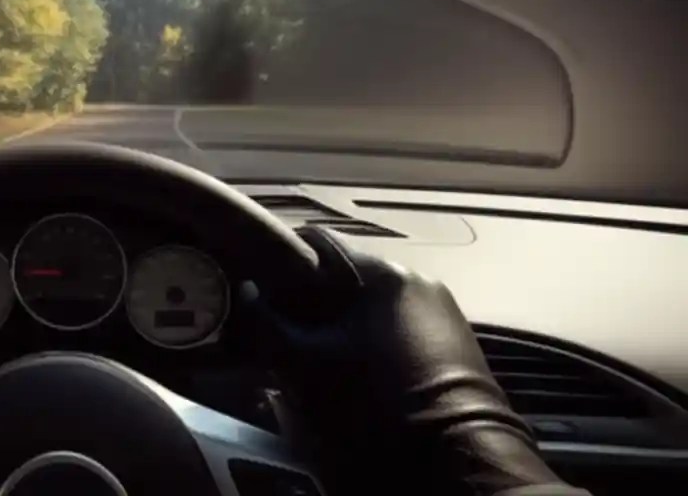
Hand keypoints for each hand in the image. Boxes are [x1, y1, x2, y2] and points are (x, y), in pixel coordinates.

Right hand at [243, 226, 586, 495]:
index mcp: (380, 272)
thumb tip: (244, 293)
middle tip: (286, 336)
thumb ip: (268, 325)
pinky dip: (375, 343)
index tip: (257, 289)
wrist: (456, 458)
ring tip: (323, 362)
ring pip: (371, 303)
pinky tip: (363, 376)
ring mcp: (442, 309)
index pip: (314, 241)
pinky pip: (400, 327)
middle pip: (344, 275)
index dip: (277, 262)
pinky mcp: (456, 340)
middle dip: (312, 302)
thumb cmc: (375, 405)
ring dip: (345, 325)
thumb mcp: (306, 367)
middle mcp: (416, 278)